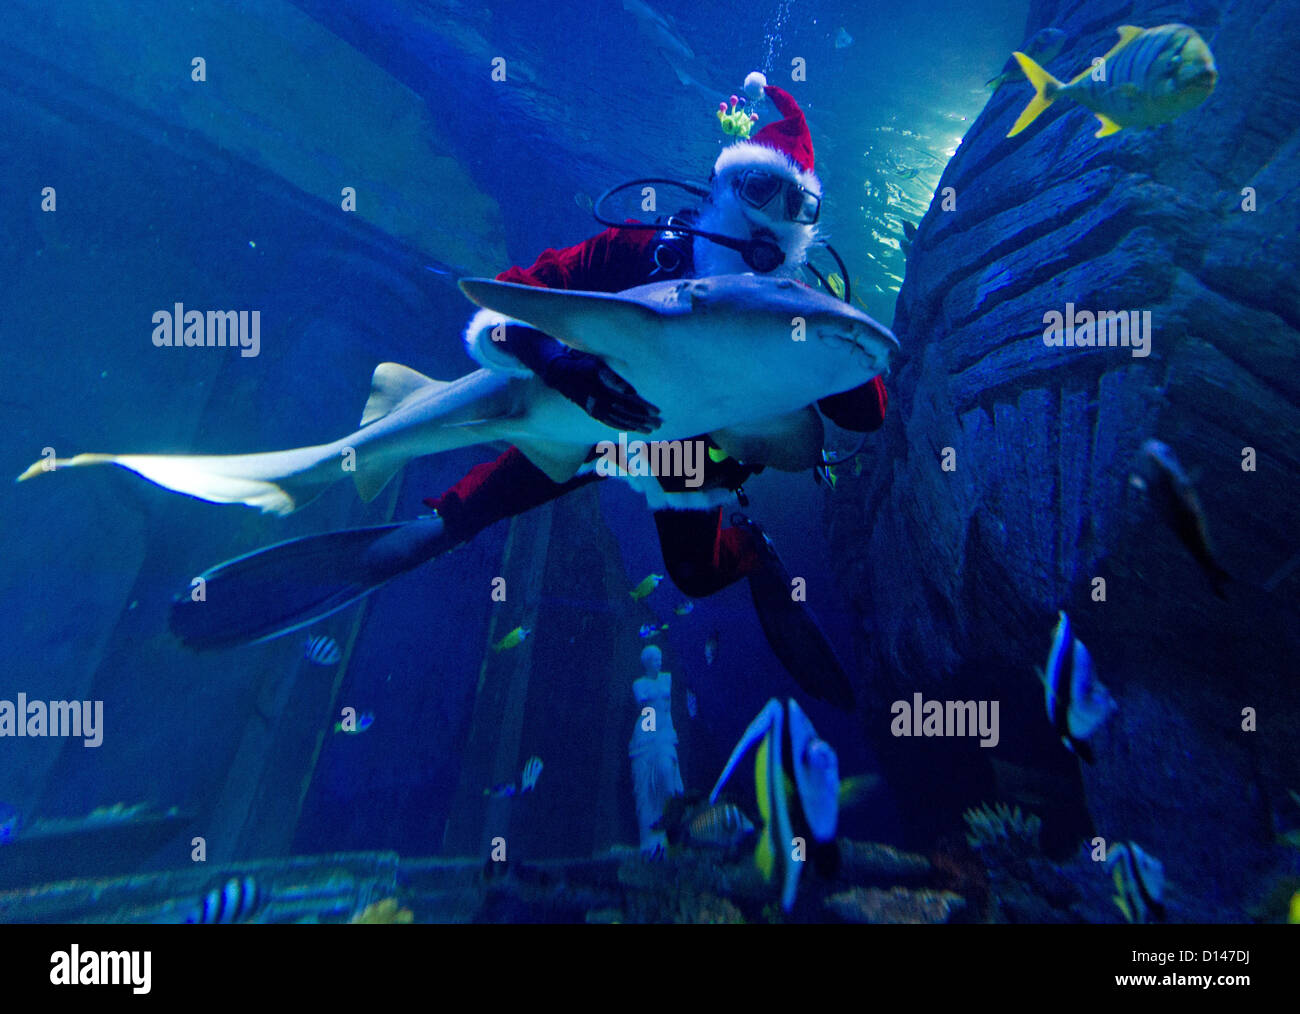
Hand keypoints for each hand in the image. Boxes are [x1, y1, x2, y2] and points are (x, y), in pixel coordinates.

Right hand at [540, 348, 662, 433]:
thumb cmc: (582, 365)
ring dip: (635, 426)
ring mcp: (596, 410)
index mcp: (605, 393)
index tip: (657, 412)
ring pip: (619, 421)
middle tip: (659, 425)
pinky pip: (609, 423)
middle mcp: (601, 405)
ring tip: (650, 430)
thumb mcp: (598, 366)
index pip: (629, 402)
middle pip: (627, 415)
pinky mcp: (592, 413)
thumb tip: (633, 392)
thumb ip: (615, 379)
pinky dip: (621, 427)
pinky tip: (631, 429)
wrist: (560, 375)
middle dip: (644, 420)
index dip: (644, 408)